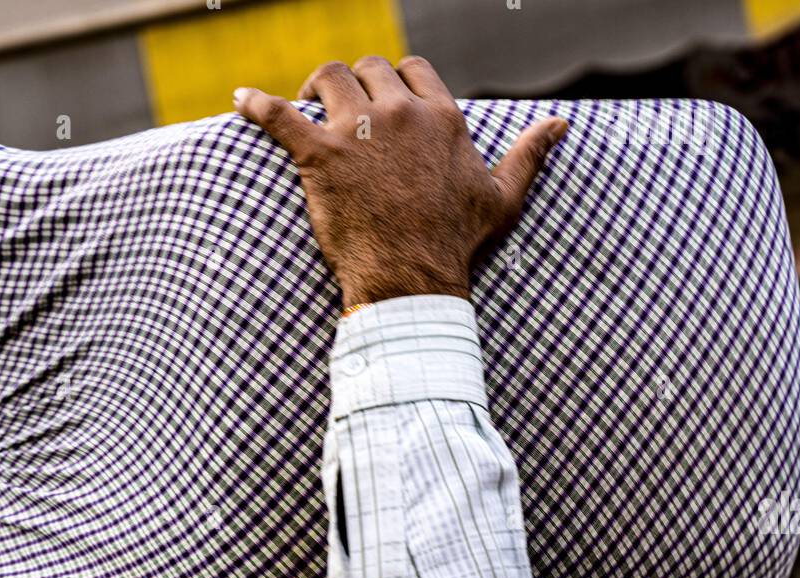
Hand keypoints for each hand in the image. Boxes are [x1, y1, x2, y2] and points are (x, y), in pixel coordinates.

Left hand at [233, 55, 567, 308]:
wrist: (413, 286)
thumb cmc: (456, 246)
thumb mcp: (501, 199)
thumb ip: (527, 155)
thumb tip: (560, 126)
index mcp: (441, 117)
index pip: (412, 71)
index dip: (393, 83)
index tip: (381, 103)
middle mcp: (400, 115)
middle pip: (367, 69)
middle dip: (353, 86)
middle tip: (338, 113)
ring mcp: (358, 133)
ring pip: (326, 80)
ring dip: (312, 90)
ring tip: (304, 110)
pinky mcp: (319, 157)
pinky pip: (278, 115)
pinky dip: (255, 105)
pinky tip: (240, 100)